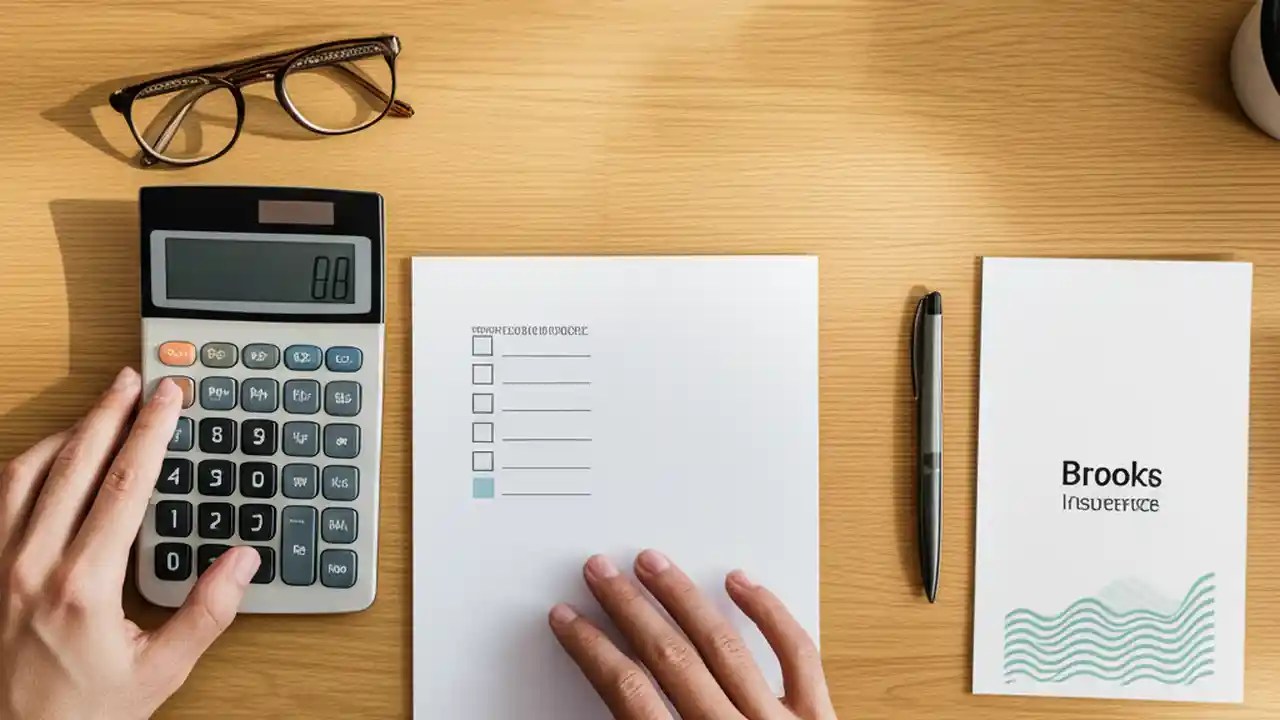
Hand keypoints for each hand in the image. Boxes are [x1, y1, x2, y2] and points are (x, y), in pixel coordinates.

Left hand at [0, 368, 259, 719]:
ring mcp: (1, 565)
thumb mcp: (161, 671)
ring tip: (98, 407)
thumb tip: (242, 560)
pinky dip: (25, 464)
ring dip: (65, 431)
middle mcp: (33, 565)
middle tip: (134, 378)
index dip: (151, 432)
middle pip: (73, 464)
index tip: (169, 398)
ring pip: (25, 473)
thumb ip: (207, 613)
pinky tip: (47, 455)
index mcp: (83, 586)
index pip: (124, 485)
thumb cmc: (82, 714)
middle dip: (109, 412)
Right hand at [549, 550, 836, 719]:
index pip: (627, 694)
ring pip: (723, 645)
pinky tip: (741, 582)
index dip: (592, 650)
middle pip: (669, 658)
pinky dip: (769, 613)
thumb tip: (613, 706)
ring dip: (682, 599)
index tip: (568, 621)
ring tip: (652, 564)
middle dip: (628, 609)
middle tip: (599, 572)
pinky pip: (797, 654)